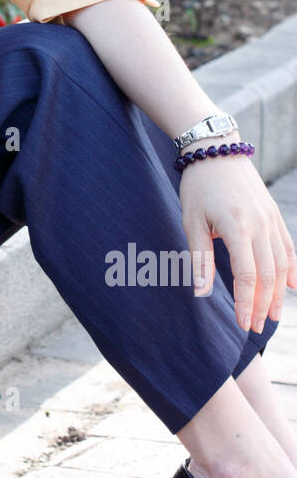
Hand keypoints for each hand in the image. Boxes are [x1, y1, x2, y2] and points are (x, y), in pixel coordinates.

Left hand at [180, 150, 296, 332]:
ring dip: (278, 293)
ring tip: (273, 316)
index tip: (241, 323)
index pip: (247, 275)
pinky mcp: (274, 214)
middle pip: (268, 274)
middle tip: (255, 327)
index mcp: (237, 227)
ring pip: (282, 263)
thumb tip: (200, 293)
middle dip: (262, 304)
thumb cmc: (198, 186)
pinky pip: (289, 246)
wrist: (217, 150)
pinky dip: (293, 269)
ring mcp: (271, 219)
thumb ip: (199, 257)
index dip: (245, 302)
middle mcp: (260, 225)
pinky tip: (293, 288)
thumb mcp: (191, 220)